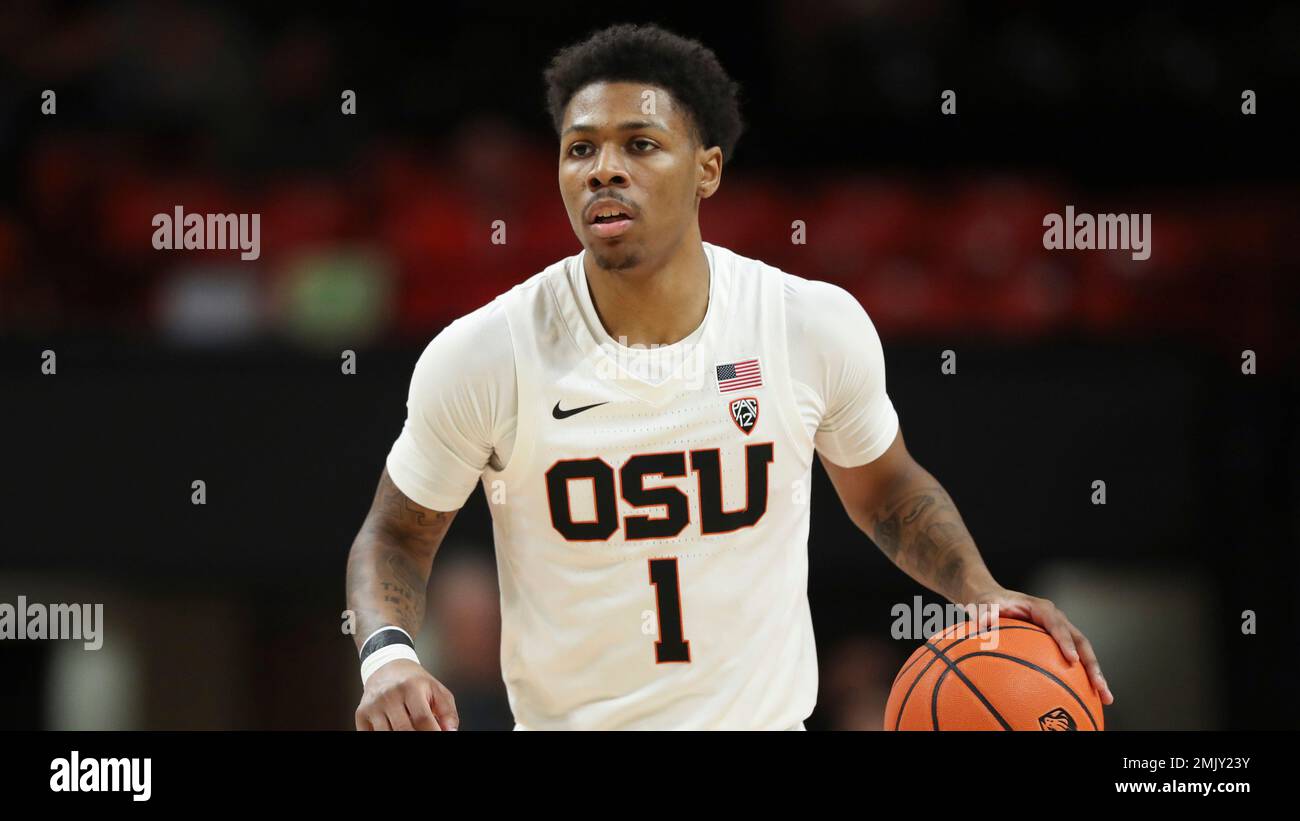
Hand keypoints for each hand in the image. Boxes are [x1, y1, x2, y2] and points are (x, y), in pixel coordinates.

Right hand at [355, 659, 459, 730]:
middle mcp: (389, 695)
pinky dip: (383, 736)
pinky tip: (393, 729)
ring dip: (400, 736)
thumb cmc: (414, 681)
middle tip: (423, 735)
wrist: (387, 667)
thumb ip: (448, 712)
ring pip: (387, 734)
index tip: (438, 736)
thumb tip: (450, 732)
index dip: (432, 733)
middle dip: (416, 738)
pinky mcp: (361, 714)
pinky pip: (370, 734)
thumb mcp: (437, 690)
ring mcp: (373, 705)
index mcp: (411, 687)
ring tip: (409, 728)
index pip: (422, 718)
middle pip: (404, 729)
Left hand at [962, 587, 1113, 705]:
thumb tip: (983, 624)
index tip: (1072, 659)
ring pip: (1084, 653)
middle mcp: (1057, 620)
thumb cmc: (989, 603)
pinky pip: (1075, 660)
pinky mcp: (1060, 644)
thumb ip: (985, 613)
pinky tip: (1088, 698)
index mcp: (1042, 608)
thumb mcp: (984, 604)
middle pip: (1080, 641)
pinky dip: (1082, 678)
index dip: (1066, 641)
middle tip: (1098, 685)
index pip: (1057, 624)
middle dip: (1092, 664)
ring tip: (1105, 698)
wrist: (993, 600)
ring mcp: (1061, 632)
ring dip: (1095, 675)